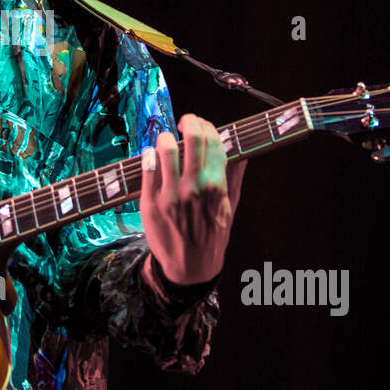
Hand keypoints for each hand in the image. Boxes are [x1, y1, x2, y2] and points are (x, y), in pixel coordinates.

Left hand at [140, 114, 246, 286]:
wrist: (190, 268)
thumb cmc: (211, 236)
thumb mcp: (230, 207)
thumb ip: (235, 177)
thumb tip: (243, 152)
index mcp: (216, 186)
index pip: (214, 142)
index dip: (207, 125)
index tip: (201, 122)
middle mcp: (194, 188)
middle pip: (192, 138)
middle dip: (189, 122)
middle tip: (184, 122)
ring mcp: (171, 195)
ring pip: (165, 148)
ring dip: (165, 137)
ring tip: (165, 140)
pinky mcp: (150, 203)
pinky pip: (147, 168)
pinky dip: (148, 155)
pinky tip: (151, 155)